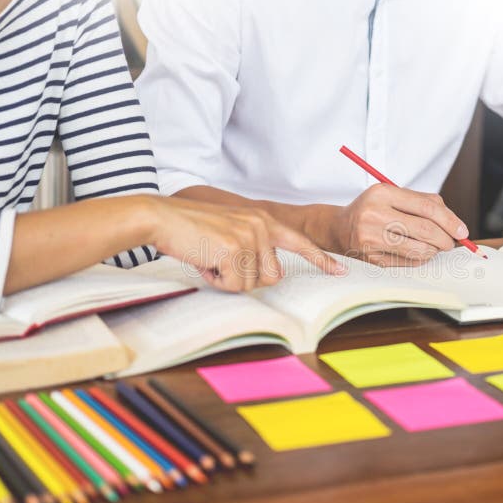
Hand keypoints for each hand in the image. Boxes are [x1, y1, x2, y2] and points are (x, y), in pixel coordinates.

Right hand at [148, 197, 345, 291]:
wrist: (162, 217)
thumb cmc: (192, 229)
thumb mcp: (230, 231)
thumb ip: (253, 247)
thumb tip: (270, 275)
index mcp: (263, 220)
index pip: (299, 242)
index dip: (320, 260)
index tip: (341, 271)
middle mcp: (261, 226)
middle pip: (272, 277)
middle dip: (246, 279)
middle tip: (221, 262)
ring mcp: (249, 236)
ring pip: (251, 284)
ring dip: (227, 280)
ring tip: (209, 258)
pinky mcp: (234, 249)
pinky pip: (232, 285)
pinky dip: (215, 280)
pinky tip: (203, 261)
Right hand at [329, 184, 467, 266]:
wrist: (339, 228)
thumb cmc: (373, 209)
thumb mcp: (392, 195)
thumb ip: (423, 201)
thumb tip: (454, 222)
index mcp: (382, 193)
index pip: (427, 208)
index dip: (450, 220)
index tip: (462, 231)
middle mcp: (374, 215)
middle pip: (426, 230)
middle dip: (446, 239)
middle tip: (451, 242)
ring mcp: (371, 239)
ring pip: (419, 250)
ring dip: (434, 250)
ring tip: (433, 246)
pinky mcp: (371, 258)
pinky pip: (408, 262)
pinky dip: (420, 258)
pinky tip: (418, 252)